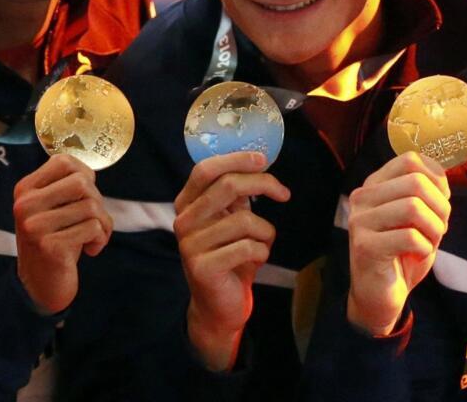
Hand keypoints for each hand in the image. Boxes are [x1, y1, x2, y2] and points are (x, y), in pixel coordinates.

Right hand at [14, 154, 112, 314]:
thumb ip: (66, 187)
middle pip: (82, 183)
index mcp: (25, 189)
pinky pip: (93, 229)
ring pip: (91, 207)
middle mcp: (25, 205)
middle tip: (93, 219)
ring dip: (103, 224)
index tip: (84, 196)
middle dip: (97, 201)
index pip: (63, 162)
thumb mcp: (52, 208)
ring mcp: (35, 226)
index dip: (84, 175)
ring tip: (94, 237)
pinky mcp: (50, 247)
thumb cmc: (54, 239)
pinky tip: (91, 249)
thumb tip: (89, 171)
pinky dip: (100, 239)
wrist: (40, 284)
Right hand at [173, 151, 289, 370]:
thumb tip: (257, 161)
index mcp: (187, 204)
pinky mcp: (203, 268)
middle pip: (227, 186)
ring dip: (265, 231)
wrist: (218, 307)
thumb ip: (235, 194)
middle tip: (283, 193)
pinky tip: (256, 261)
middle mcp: (183, 221)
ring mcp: (190, 246)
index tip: (262, 159)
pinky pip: (248, 247)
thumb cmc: (229, 257)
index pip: (205, 169)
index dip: (235, 159)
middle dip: (262, 184)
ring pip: (244, 220)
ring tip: (261, 243)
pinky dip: (263, 252)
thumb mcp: (229, 220)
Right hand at [345, 152, 449, 335]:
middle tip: (439, 229)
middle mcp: (362, 197)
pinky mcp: (365, 246)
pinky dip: (424, 248)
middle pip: (415, 182)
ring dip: (434, 229)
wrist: (380, 294)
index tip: (440, 202)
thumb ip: (426, 194)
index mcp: (375, 185)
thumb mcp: (417, 218)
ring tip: (428, 243)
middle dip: (440, 208)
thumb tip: (443, 175)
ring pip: (413, 207)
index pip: (410, 160)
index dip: (436, 179)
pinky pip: (410, 237)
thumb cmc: (402, 253)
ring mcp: (360, 221)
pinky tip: (417, 256)